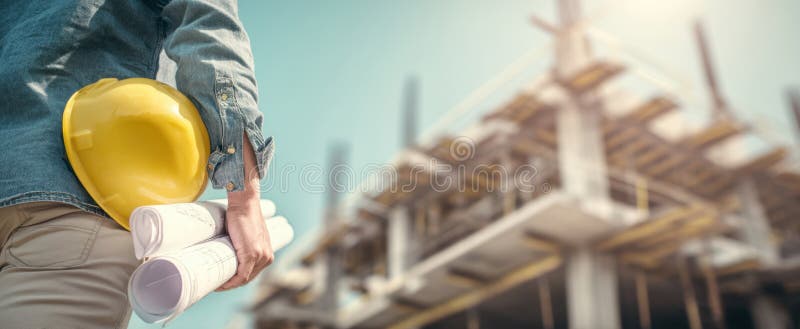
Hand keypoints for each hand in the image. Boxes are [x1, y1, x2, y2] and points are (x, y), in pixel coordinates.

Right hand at [217, 134, 273, 290]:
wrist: (244, 203)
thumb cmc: (242, 215)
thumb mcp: (246, 235)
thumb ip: (242, 244)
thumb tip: (224, 250)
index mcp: (267, 253)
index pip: (252, 273)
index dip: (237, 279)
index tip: (223, 280)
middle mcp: (267, 257)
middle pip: (248, 278)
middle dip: (231, 283)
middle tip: (215, 283)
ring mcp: (261, 256)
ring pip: (244, 279)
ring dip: (229, 284)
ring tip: (214, 284)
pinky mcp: (252, 255)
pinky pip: (241, 276)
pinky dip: (230, 282)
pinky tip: (219, 285)